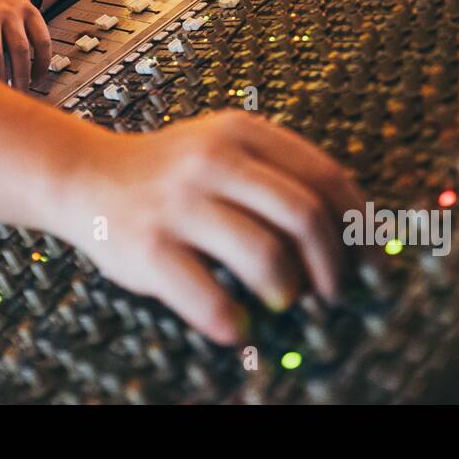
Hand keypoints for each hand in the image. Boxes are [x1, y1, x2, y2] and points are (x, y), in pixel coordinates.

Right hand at [49, 109, 366, 344]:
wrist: (87, 177)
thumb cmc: (171, 173)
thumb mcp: (224, 148)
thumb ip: (278, 175)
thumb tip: (356, 233)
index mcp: (240, 132)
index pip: (324, 175)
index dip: (358, 223)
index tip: (371, 257)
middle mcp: (212, 161)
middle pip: (304, 215)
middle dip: (331, 264)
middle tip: (332, 292)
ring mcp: (179, 203)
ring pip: (265, 255)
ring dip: (288, 291)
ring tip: (284, 301)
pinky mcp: (150, 247)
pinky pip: (209, 296)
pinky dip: (234, 322)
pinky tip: (238, 326)